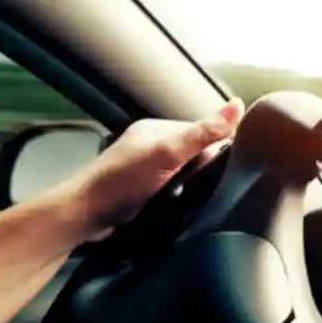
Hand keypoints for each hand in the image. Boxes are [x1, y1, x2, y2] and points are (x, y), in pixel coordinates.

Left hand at [65, 99, 243, 241]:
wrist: (84, 216)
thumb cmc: (120, 182)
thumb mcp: (168, 153)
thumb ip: (203, 132)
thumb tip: (238, 105)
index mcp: (157, 130)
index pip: (201, 132)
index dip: (215, 148)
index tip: (223, 167)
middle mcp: (150, 147)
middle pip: (193, 156)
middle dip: (202, 172)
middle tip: (202, 188)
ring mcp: (144, 171)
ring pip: (183, 177)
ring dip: (190, 189)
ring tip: (190, 201)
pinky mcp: (141, 194)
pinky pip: (171, 193)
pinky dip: (177, 201)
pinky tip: (178, 209)